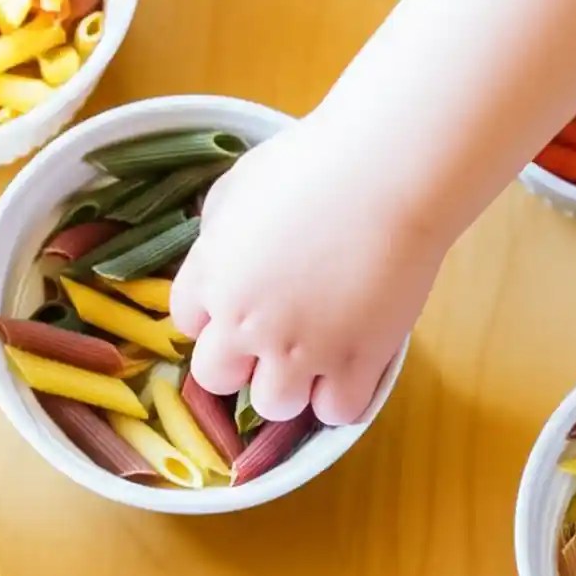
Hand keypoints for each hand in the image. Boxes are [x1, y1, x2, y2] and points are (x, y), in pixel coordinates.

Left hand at [170, 115, 448, 424]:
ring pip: (273, 405)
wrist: (389, 171)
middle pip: (216, 377)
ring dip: (291, 385)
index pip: (187, 323)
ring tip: (319, 352)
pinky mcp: (356, 362)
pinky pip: (335, 412)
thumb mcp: (240, 185)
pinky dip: (342, 396)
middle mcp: (245, 322)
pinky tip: (353, 365)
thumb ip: (218, 233)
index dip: (216, 314)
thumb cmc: (315, 163)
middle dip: (241, 361)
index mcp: (213, 276)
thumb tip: (220, 256)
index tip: (246, 300)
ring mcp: (301, 349)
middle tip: (277, 336)